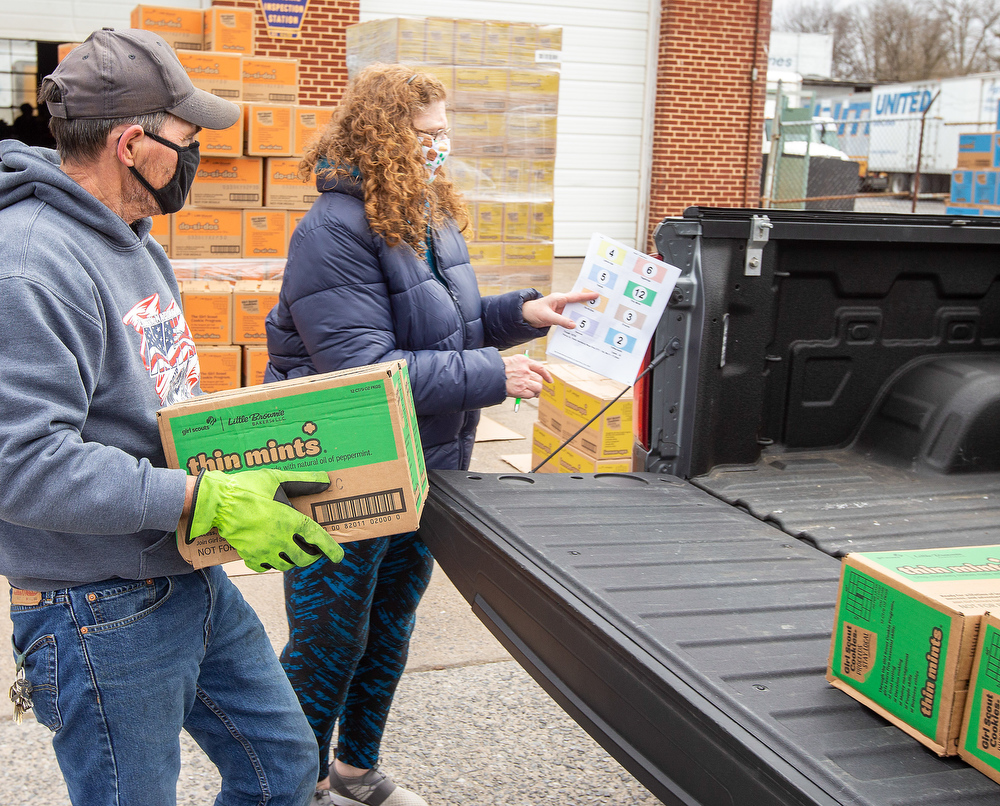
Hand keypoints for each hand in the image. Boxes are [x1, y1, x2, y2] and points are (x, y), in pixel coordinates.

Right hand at [186, 469, 343, 572]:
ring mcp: (264, 549)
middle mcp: (281, 539)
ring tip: (294, 551)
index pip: (318, 539)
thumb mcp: (279, 478)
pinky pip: (265, 567)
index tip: (338, 556)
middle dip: (312, 556)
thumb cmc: (249, 487)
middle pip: (304, 558)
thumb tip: (326, 479)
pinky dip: (271, 563)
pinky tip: (272, 554)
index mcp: (291, 521)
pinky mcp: (249, 554)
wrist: (218, 501)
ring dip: (294, 560)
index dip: (331, 549)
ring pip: (286, 564)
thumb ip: (304, 481)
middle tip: (313, 551)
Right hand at [502, 354, 552, 399]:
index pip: (540, 368)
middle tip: (537, 389)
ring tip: (532, 393)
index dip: (547, 375)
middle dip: (539, 385)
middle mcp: (525, 370)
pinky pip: (530, 395)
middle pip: (539, 379)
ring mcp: (523, 381)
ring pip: (537, 387)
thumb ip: (522, 366)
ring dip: (536, 392)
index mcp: (524, 361)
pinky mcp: (519, 390)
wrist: (489, 375)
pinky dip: (530, 396)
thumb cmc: (498, 369)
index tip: (550, 380)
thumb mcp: (512, 361)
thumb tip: (531, 373)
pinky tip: (526, 395)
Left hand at [522, 289, 600, 328]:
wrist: (524, 316)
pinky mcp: (559, 316)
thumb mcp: (547, 317)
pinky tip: (581, 326)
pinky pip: (569, 319)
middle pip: (577, 303)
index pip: (575, 297)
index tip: (597, 294)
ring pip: (574, 312)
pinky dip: (574, 322)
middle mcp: (561, 302)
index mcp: (559, 298)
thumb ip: (560, 321)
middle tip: (600, 305)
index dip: (586, 296)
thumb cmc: (533, 312)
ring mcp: (561, 309)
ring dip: (582, 315)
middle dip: (588, 304)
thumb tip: (574, 325)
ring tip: (594, 318)